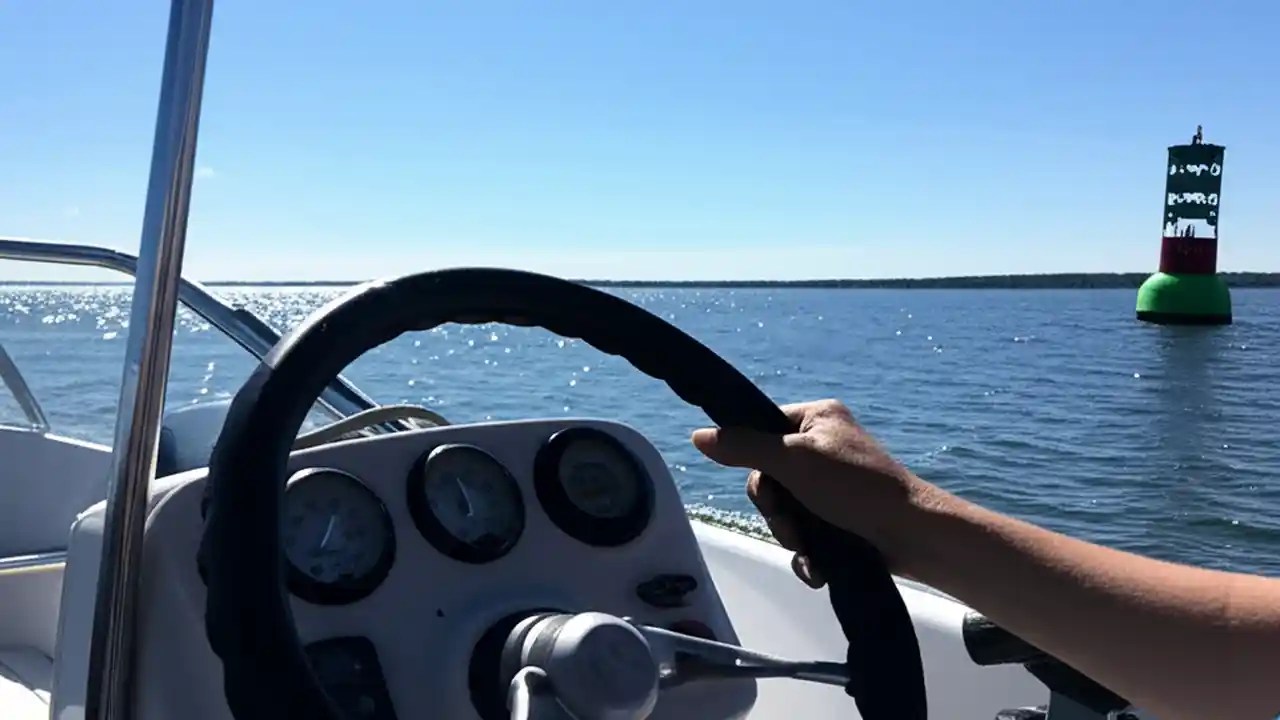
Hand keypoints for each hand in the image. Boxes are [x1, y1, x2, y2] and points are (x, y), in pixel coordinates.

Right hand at [691, 399, 941, 585]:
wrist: (912, 534)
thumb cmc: (855, 486)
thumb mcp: (793, 460)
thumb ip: (744, 447)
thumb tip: (698, 435)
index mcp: (816, 418)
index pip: (761, 429)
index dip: (756, 460)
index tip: (768, 485)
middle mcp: (822, 446)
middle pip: (767, 476)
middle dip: (775, 509)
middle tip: (790, 523)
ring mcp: (830, 484)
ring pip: (783, 509)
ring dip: (790, 534)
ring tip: (809, 549)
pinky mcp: (839, 518)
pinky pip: (804, 531)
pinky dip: (807, 551)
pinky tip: (816, 566)